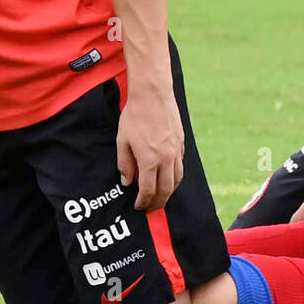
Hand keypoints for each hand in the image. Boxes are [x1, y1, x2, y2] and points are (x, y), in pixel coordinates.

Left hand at [117, 88, 183, 211]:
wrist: (152, 94)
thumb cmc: (134, 116)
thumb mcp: (122, 141)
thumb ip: (125, 164)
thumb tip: (127, 182)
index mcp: (150, 160)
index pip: (148, 190)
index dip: (143, 202)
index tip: (138, 206)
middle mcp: (166, 159)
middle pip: (166, 190)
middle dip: (158, 203)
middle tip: (150, 209)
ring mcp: (176, 151)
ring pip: (177, 179)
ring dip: (169, 192)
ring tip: (161, 196)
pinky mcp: (181, 143)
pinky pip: (180, 165)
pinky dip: (174, 176)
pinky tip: (167, 176)